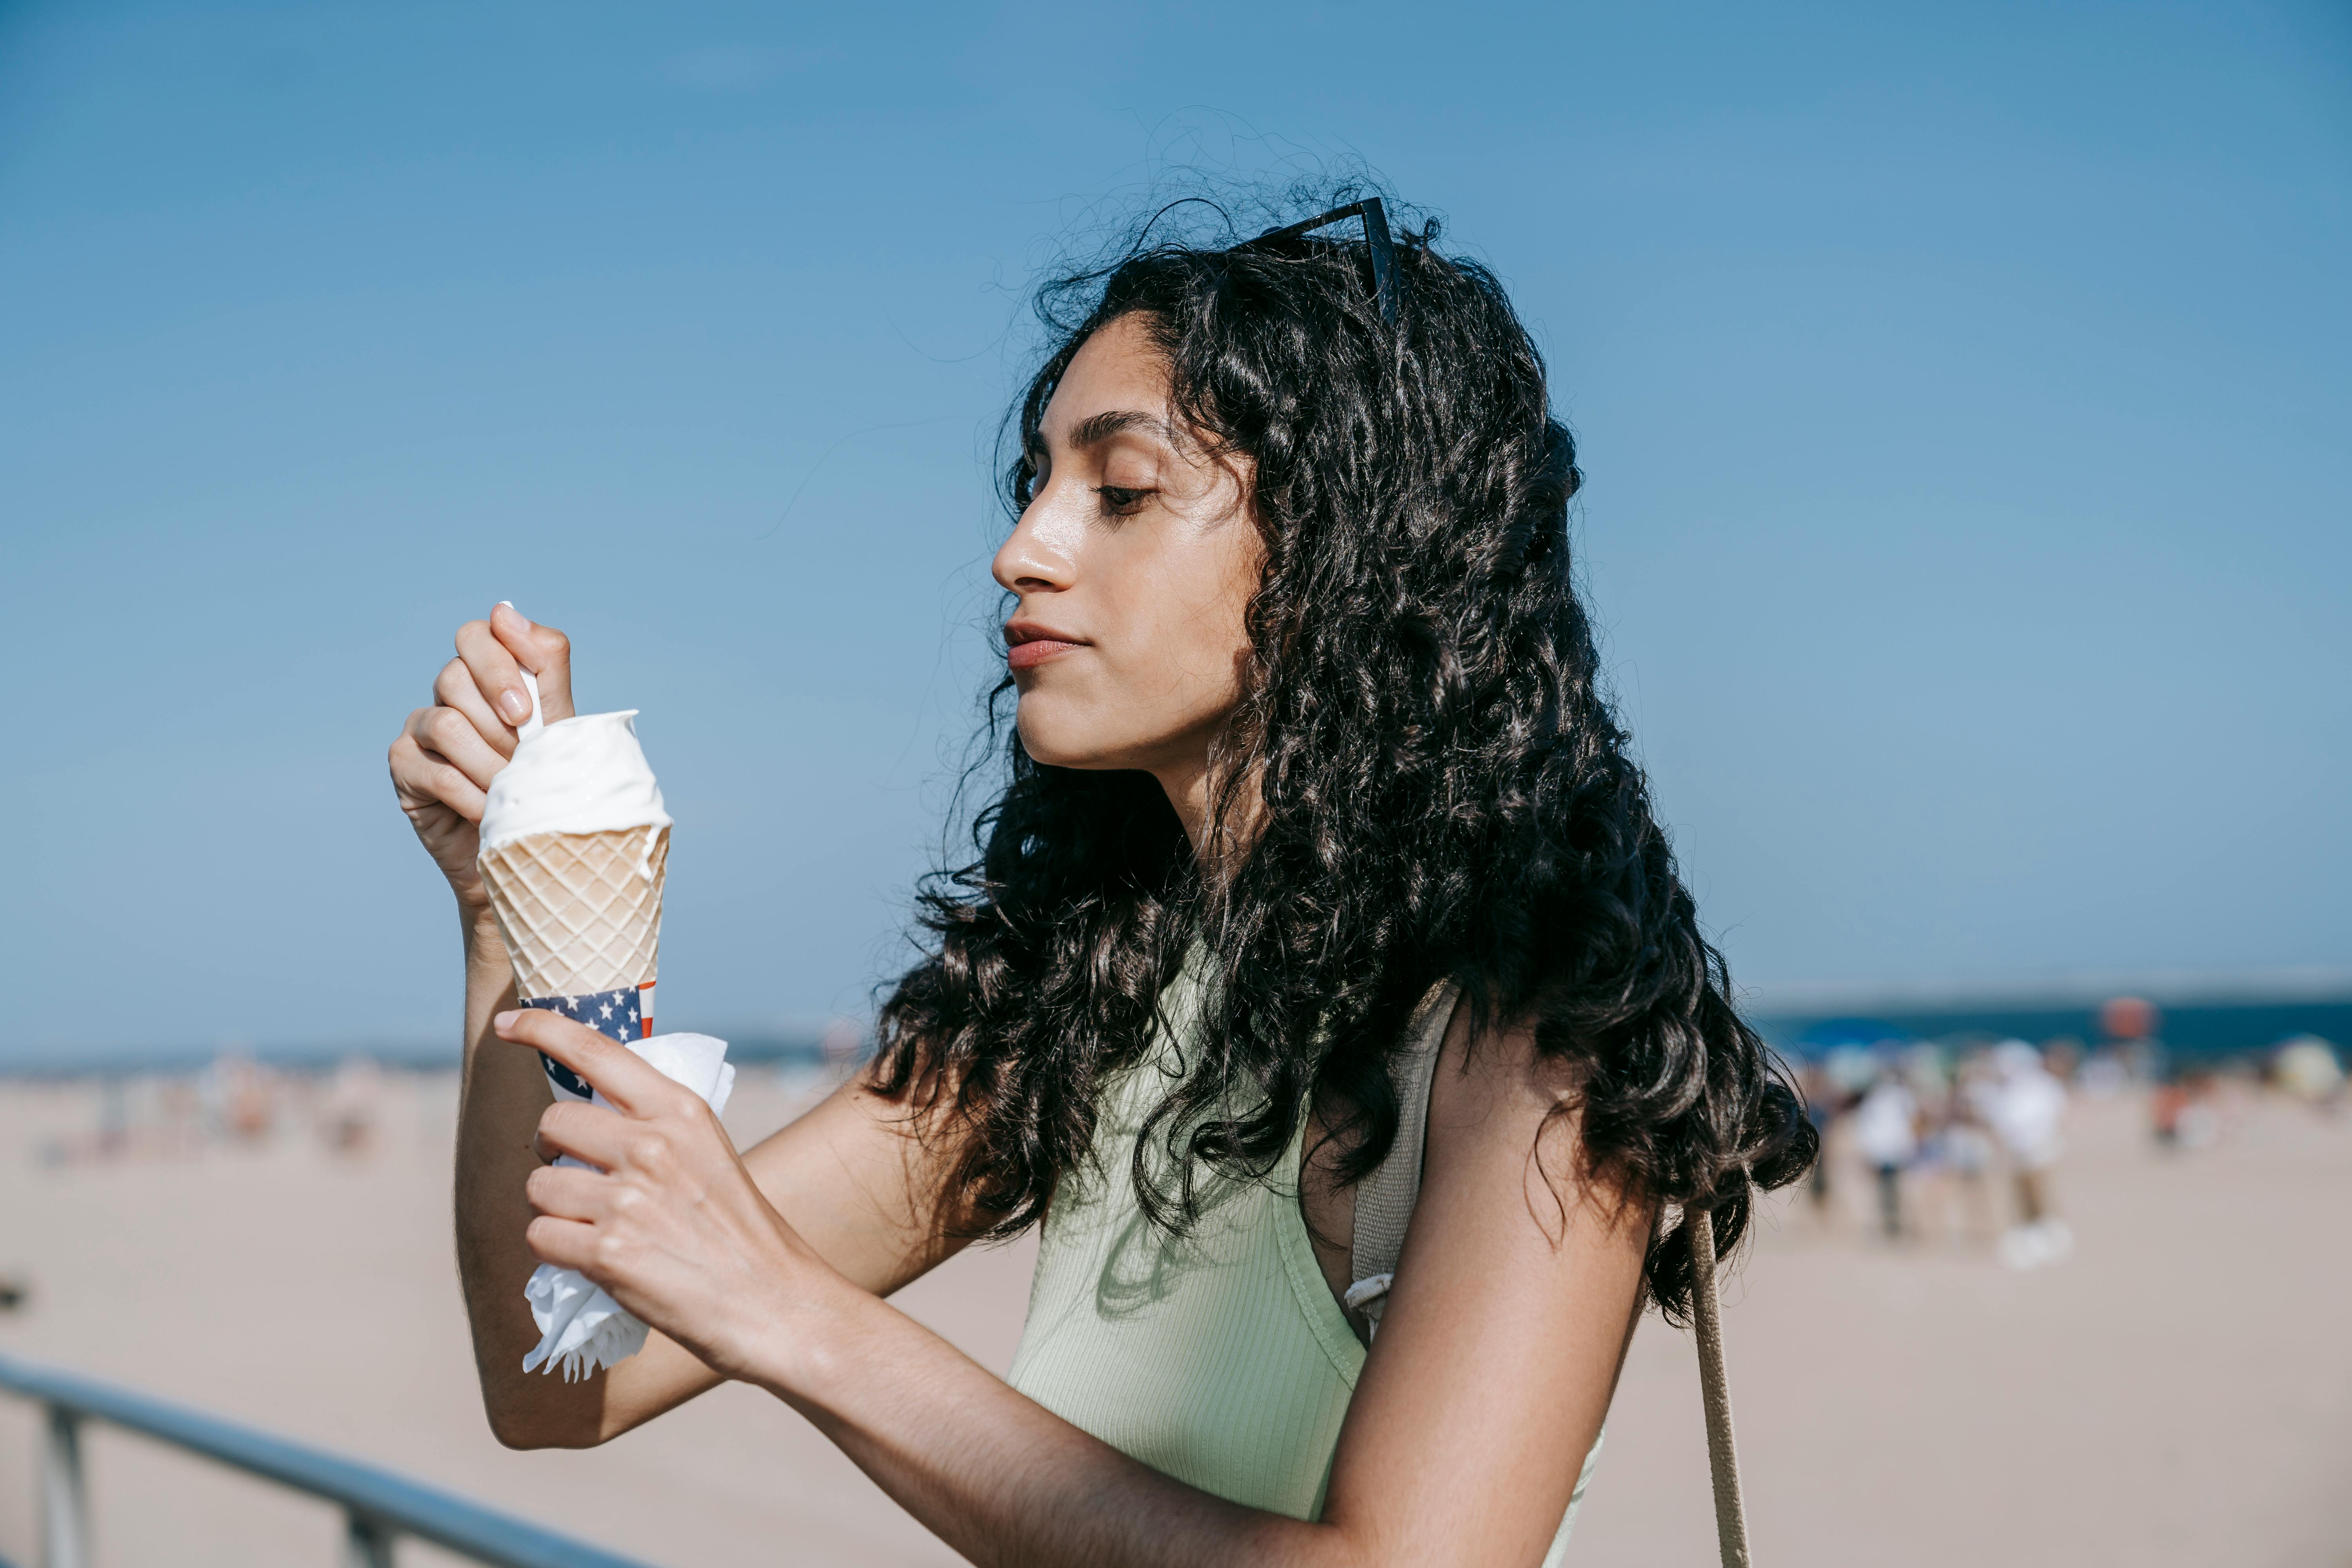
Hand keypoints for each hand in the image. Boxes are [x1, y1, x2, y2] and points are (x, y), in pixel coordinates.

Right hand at [388, 604, 576, 911]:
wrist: (527, 848)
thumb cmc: (547, 780)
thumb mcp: (559, 724)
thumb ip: (543, 665)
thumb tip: (504, 610)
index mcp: (485, 674)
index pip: (479, 634)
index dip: (501, 664)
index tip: (527, 710)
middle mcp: (447, 694)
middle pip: (455, 674)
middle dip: (499, 717)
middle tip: (525, 751)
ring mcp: (419, 728)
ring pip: (446, 722)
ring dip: (489, 761)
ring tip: (511, 787)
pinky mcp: (404, 767)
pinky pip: (435, 770)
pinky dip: (471, 793)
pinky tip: (490, 811)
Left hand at [500, 1008, 844, 1384]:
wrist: (773, 1301)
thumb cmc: (741, 1231)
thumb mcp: (709, 1153)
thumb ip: (655, 1128)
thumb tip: (586, 1122)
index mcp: (681, 1110)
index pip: (595, 1050)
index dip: (541, 1028)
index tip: (508, 1024)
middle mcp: (651, 1145)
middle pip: (553, 1124)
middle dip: (553, 1150)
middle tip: (577, 1174)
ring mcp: (627, 1200)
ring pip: (538, 1184)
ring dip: (554, 1207)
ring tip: (594, 1225)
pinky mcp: (607, 1253)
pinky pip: (540, 1236)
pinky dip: (556, 1250)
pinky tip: (593, 1258)